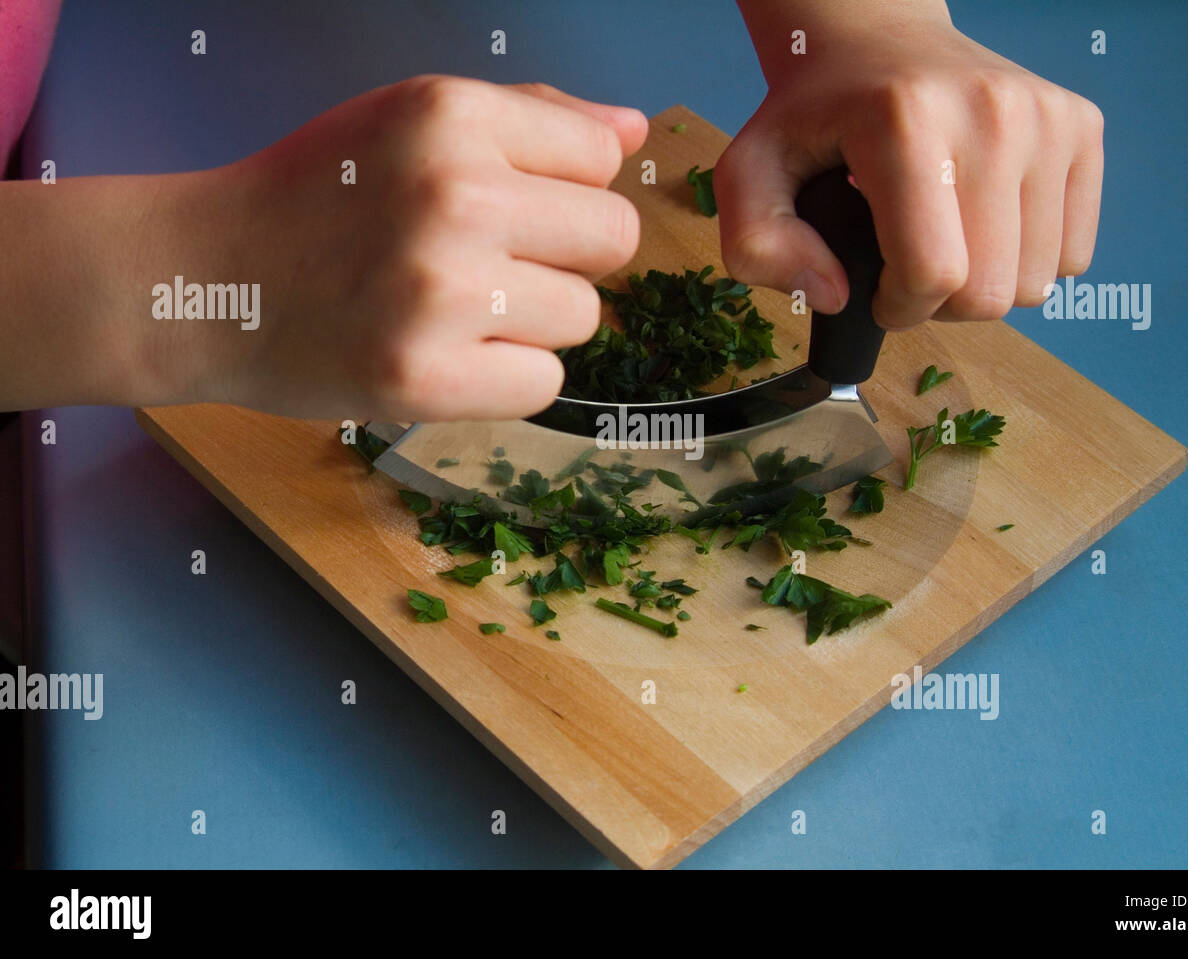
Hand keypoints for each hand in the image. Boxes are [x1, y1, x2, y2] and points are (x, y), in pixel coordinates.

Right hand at [195, 76, 646, 419]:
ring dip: (533, 324)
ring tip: (452, 311)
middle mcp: (455, 196)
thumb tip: (633, 132)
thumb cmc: (317, 196)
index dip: (566, 192)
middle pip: (613, 240)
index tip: (509, 210)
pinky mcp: (424, 381)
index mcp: (452, 116)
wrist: (203, 279)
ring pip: (583, 318)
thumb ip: (530, 118)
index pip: (603, 160)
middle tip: (490, 266)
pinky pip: (543, 386)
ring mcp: (441, 294)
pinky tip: (445, 357)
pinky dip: (504, 381)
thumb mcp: (410, 120)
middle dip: (566, 258)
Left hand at [719, 2, 1102, 327]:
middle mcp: (992, 112)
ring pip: (1036, 283)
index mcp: (906, 123)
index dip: (898, 309)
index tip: (875, 291)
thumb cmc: (815, 114)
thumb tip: (837, 296)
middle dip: (941, 305)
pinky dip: (1028, 260)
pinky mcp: (1081, 126)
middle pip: (990, 291)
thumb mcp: (750, 172)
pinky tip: (984, 224)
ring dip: (985, 286)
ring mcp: (1047, 117)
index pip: (932, 273)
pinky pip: (1072, 253)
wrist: (876, 38)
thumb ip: (757, 246)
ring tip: (945, 242)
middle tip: (907, 266)